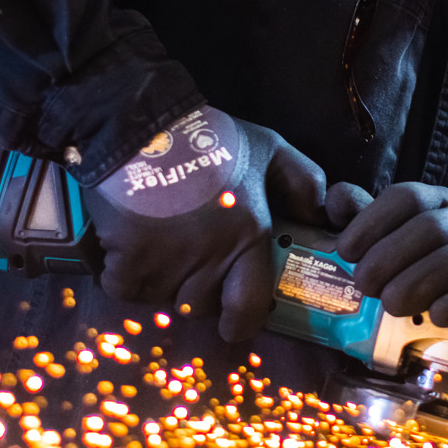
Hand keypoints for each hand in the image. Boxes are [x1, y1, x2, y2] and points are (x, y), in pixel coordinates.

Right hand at [86, 110, 324, 342]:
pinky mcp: (126, 259)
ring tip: (161, 254)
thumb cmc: (209, 137)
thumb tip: (322, 215)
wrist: (141, 124)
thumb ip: (303, 180)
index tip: (232, 322)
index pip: (248, 308)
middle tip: (190, 268)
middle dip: (197, 294)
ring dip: (162, 285)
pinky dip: (125, 277)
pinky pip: (125, 289)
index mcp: (247, 237)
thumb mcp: (269, 148)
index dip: (240, 323)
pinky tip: (129, 250)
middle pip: (201, 305)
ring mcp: (166, 263)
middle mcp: (209, 258)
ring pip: (164, 300)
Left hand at [327, 182, 447, 328]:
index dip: (372, 221)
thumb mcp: (388, 240)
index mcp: (432, 201)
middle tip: (364, 286)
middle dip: (389, 258)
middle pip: (428, 228)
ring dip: (418, 283)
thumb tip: (335, 200)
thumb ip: (359, 219)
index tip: (345, 251)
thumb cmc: (421, 267)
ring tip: (390, 306)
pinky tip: (433, 316)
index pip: (405, 197)